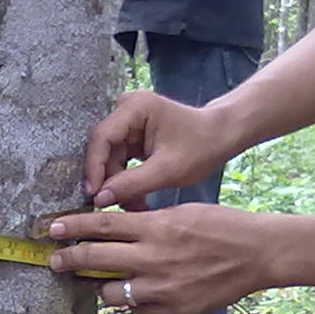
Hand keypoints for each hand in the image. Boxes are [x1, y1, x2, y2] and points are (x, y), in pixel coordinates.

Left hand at [46, 204, 273, 313]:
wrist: (257, 254)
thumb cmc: (221, 226)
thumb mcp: (180, 213)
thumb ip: (146, 223)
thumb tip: (113, 230)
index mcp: (155, 228)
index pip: (101, 226)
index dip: (72, 227)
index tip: (52, 229)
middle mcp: (152, 259)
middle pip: (95, 259)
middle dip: (68, 260)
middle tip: (54, 260)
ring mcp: (160, 289)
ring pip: (109, 293)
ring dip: (101, 287)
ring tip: (102, 282)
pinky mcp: (171, 311)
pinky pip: (136, 311)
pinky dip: (133, 303)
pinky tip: (141, 294)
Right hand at [85, 91, 235, 210]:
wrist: (220, 137)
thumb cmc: (201, 147)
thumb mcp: (168, 170)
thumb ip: (132, 184)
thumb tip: (98, 199)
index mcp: (135, 107)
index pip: (101, 137)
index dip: (94, 168)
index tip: (94, 196)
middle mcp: (126, 109)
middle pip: (103, 149)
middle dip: (107, 180)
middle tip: (113, 206)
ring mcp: (128, 122)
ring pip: (109, 159)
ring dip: (118, 184)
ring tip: (134, 206)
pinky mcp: (131, 136)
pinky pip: (118, 161)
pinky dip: (125, 181)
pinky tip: (135, 198)